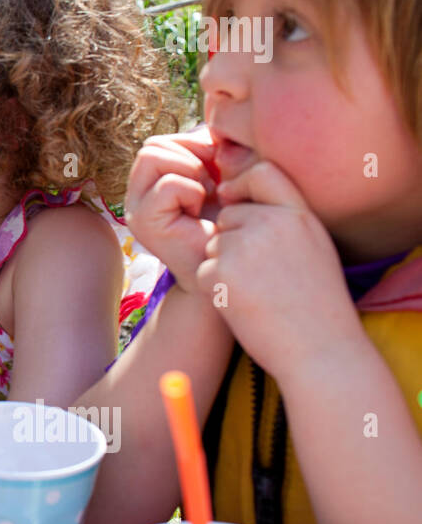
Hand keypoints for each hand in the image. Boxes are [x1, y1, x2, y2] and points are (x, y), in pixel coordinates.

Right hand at [123, 126, 219, 295]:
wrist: (234, 271)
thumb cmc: (238, 224)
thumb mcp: (230, 177)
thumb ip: (219, 150)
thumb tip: (213, 136)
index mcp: (156, 181)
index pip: (166, 140)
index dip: (198, 145)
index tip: (220, 174)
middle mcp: (138, 193)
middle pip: (154, 145)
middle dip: (191, 157)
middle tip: (212, 186)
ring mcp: (135, 207)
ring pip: (152, 156)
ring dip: (190, 171)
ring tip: (204, 198)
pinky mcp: (142, 222)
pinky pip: (167, 184)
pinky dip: (191, 192)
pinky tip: (199, 214)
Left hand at [197, 160, 359, 376]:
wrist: (320, 351)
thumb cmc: (317, 304)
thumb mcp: (314, 247)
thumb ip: (283, 219)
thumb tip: (235, 198)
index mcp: (299, 214)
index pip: (262, 172)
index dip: (244, 184)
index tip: (237, 201)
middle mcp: (271, 223)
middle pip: (229, 217)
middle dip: (234, 241)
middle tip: (263, 277)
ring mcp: (243, 246)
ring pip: (214, 245)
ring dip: (225, 268)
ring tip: (258, 294)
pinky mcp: (219, 272)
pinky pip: (203, 271)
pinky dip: (216, 290)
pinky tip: (245, 306)